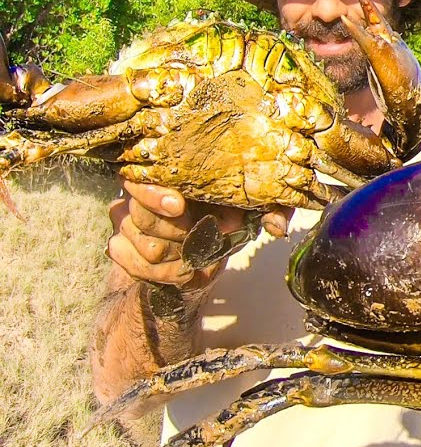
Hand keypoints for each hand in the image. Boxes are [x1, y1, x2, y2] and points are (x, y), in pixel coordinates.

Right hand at [106, 180, 289, 287]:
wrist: (199, 254)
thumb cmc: (227, 219)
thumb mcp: (254, 208)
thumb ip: (270, 210)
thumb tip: (276, 226)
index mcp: (169, 173)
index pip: (142, 178)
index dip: (157, 195)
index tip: (179, 206)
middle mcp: (140, 192)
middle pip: (142, 217)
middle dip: (179, 234)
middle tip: (202, 238)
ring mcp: (125, 219)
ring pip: (143, 245)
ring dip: (177, 257)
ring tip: (198, 256)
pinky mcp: (118, 245)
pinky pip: (129, 262)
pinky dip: (162, 273)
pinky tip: (182, 270)